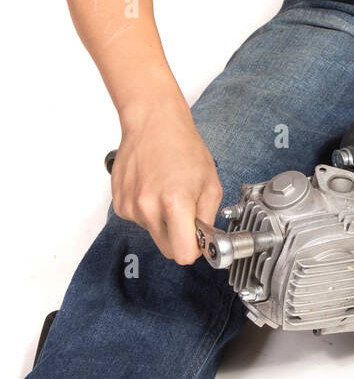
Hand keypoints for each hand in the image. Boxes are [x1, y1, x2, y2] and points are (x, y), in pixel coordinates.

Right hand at [110, 99, 222, 264]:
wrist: (153, 123)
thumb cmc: (183, 147)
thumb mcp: (210, 182)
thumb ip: (208, 218)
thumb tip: (204, 243)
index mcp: (175, 203)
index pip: (183, 255)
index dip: (194, 250)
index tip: (198, 239)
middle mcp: (148, 208)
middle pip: (168, 249)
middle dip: (180, 238)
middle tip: (187, 213)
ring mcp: (130, 207)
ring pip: (153, 233)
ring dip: (163, 221)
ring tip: (168, 191)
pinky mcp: (119, 204)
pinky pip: (139, 221)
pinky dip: (148, 211)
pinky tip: (153, 188)